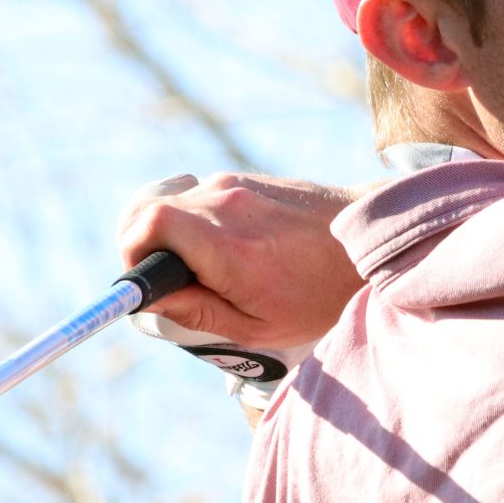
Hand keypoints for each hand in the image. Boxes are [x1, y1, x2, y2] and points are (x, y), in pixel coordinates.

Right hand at [116, 172, 369, 348]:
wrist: (372, 246)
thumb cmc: (319, 295)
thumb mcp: (256, 325)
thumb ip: (196, 311)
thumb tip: (149, 300)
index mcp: (226, 244)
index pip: (147, 223)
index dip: (130, 252)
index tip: (140, 281)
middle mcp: (226, 202)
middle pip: (150, 208)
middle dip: (145, 245)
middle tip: (167, 278)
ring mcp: (237, 183)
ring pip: (174, 200)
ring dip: (172, 233)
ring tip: (199, 267)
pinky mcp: (247, 178)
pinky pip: (200, 195)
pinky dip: (196, 221)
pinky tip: (224, 248)